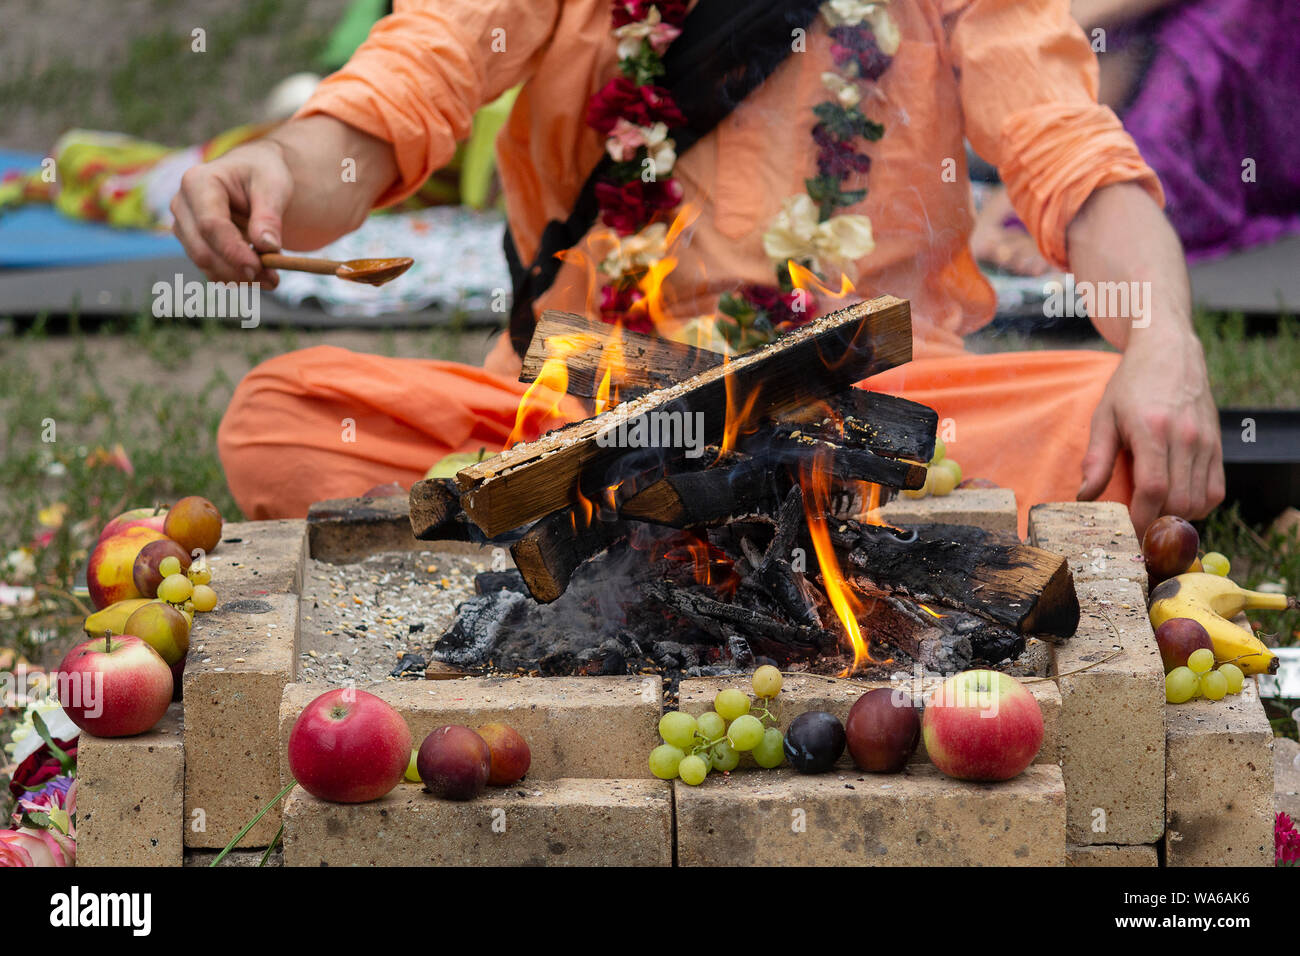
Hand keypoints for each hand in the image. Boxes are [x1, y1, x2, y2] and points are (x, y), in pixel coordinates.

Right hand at [170, 115, 396, 286]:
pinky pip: (210, 268)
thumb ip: (269, 215)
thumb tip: (267, 247)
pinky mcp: (192, 243)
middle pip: (203, 250)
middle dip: (238, 270)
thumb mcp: (273, 185)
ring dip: (239, 277)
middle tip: (274, 279)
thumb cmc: (262, 173)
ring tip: (272, 277)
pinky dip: (234, 277)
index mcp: (198, 181)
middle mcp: (182, 204)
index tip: (260, 268)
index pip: (211, 225)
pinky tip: (259, 275)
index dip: (234, 251)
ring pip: (205, 264)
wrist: (252, 173)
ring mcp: (183, 225)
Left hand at [1077, 331, 1224, 534]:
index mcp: (1153, 430)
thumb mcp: (1104, 416)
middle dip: (1157, 522)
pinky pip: (1216, 491)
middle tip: (1137, 526)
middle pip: (1179, 501)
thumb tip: (1085, 497)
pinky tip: (1177, 501)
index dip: (1140, 517)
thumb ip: (1097, 458)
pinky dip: (1198, 506)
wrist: (1170, 351)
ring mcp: (1207, 442)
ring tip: (1155, 513)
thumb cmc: (1131, 384)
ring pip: (1200, 501)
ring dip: (1178, 517)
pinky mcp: (1218, 445)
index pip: (1153, 489)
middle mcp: (1185, 437)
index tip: (1126, 531)